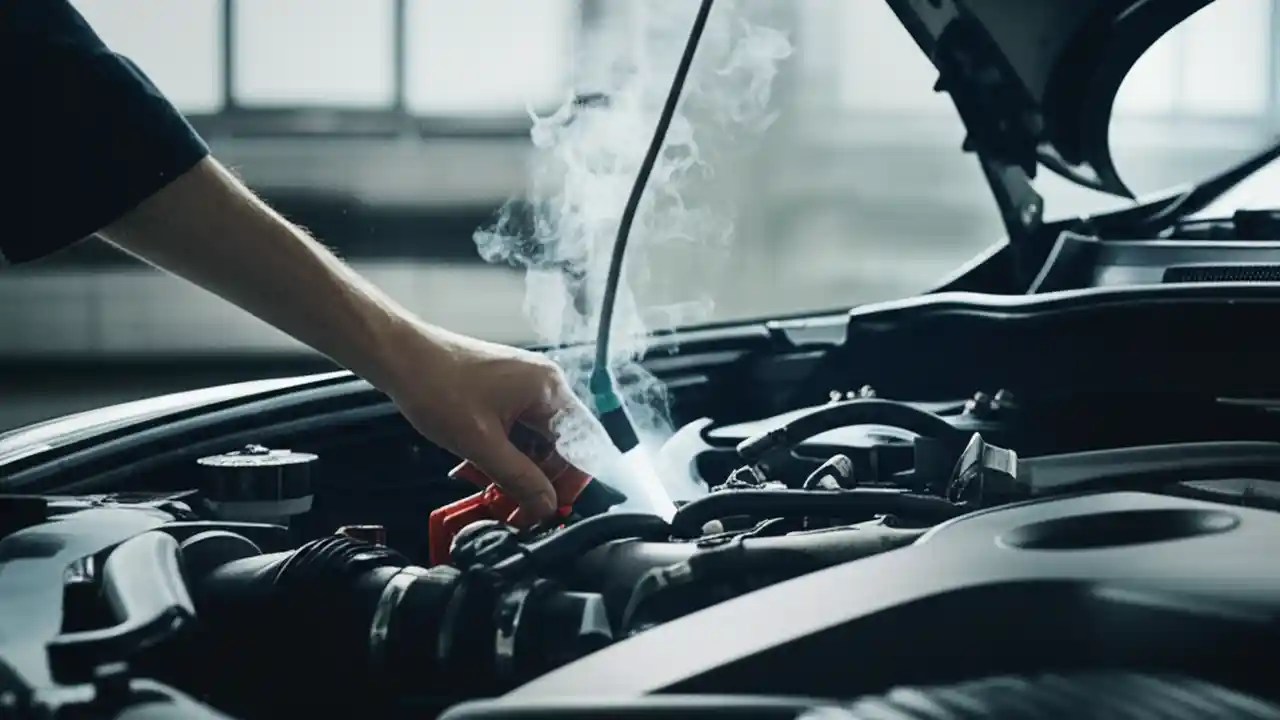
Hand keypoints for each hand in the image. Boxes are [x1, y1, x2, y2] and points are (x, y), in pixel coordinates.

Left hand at [380, 322, 590, 521]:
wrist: (400, 357)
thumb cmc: (436, 387)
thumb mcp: (480, 444)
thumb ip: (519, 479)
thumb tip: (547, 507)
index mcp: (550, 390)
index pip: (583, 445)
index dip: (570, 483)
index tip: (549, 510)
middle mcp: (545, 386)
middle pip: (561, 446)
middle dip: (540, 481)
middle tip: (518, 511)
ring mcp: (525, 388)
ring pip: (537, 442)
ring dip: (519, 470)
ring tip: (494, 493)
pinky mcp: (506, 394)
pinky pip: (519, 432)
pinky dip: (506, 455)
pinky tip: (483, 470)